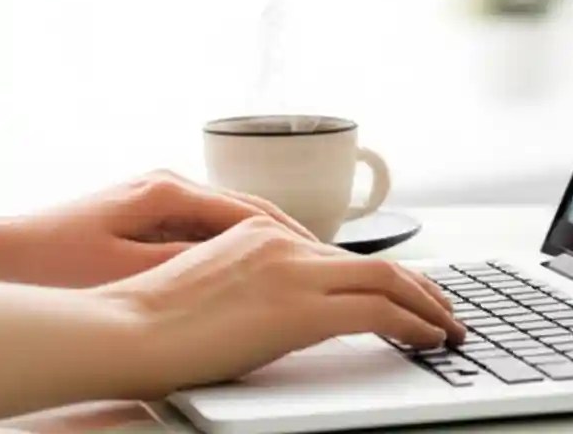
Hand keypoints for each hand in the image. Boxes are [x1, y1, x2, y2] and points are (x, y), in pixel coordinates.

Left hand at [0, 170, 315, 286]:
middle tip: (326, 262)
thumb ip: (192, 262)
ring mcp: (162, 196)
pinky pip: (209, 227)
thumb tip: (247, 261)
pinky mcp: (152, 213)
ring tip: (301, 265)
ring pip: (232, 217)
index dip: (290, 236)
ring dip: (266, 240)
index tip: (322, 257)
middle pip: (248, 208)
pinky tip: (255, 267)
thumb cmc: (54, 264)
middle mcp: (170, 185)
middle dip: (288, 234)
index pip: (249, 210)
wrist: (6, 255)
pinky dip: (238, 245)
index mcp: (168, 190)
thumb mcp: (129, 268)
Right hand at [97, 216, 462, 397]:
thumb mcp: (214, 288)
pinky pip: (377, 309)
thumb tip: (289, 310)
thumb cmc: (151, 324)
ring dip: (427, 306)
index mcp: (262, 235)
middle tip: (444, 309)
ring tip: (449, 327)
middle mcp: (285, 244)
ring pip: (387, 280)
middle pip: (375, 263)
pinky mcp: (300, 305)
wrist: (122, 332)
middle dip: (419, 288)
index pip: (342, 256)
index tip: (407, 294)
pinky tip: (429, 337)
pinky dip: (413, 322)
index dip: (384, 278)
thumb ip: (258, 285)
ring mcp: (295, 270)